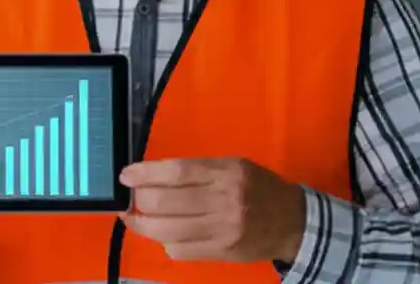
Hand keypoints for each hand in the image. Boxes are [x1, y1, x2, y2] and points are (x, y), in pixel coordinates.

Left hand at [118, 157, 305, 264]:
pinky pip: (181, 250)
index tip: (126, 176)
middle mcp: (224, 201)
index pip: (177, 172)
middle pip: (166, 202)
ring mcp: (223, 231)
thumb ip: (197, 171)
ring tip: (134, 218)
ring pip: (168, 231)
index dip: (146, 174)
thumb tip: (152, 177)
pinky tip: (165, 235)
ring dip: (143, 225)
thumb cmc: (258, 187)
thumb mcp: (233, 166)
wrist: (293, 223)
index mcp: (226, 173)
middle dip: (139, 201)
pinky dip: (165, 242)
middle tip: (129, 198)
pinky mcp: (222, 253)